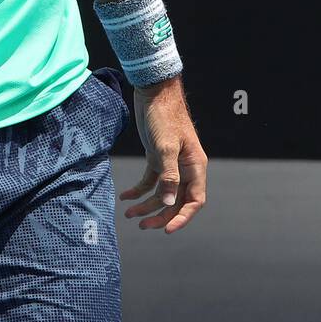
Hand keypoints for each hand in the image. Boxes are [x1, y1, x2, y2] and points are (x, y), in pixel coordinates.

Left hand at [120, 77, 206, 233]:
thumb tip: (169, 202)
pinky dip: (138, 190)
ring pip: (162, 193)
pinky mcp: (157, 157)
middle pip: (176, 200)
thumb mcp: (166, 146)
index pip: (194, 200)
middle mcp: (185, 167)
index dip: (182, 217)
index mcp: (195, 166)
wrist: (153, 92)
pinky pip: (150, 181)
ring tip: (129, 215)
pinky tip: (125, 197)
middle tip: (142, 225)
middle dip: (161, 215)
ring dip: (147, 205)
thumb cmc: (164, 116)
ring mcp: (171, 163)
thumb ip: (169, 176)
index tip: (166, 230)